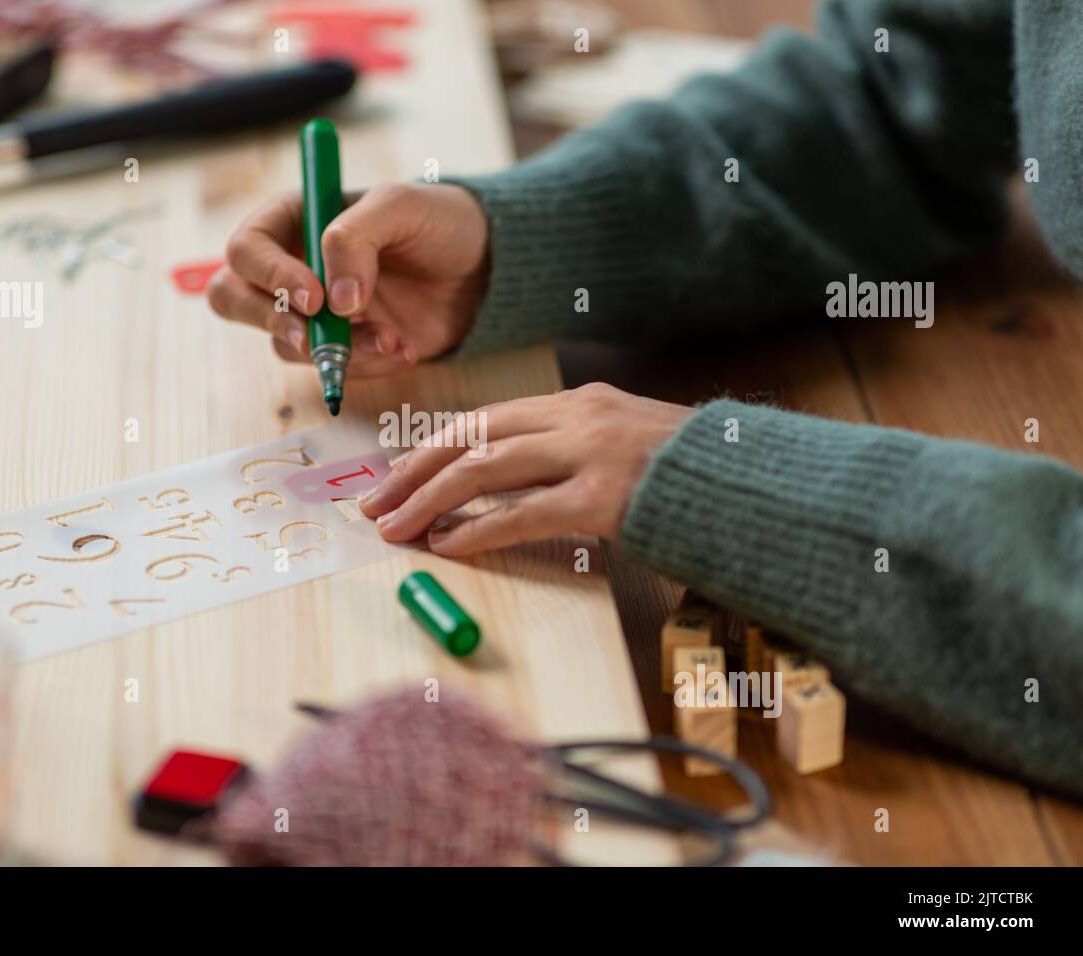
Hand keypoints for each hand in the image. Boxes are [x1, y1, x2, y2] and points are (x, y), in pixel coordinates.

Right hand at [208, 182, 488, 374]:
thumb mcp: (403, 206)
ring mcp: (312, 312)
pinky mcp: (340, 348)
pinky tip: (404, 349)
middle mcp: (290, 266)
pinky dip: (364, 367)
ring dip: (336, 350)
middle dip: (271, 322)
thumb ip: (357, 238)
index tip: (313, 298)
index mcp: (293, 218)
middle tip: (315, 338)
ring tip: (392, 339)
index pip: (246, 249)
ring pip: (285, 344)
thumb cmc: (440, 221)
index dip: (269, 277)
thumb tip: (334, 301)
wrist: (484, 268)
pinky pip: (329, 368)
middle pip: (234, 299)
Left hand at [360, 384, 695, 555]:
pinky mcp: (604, 498)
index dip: (433, 448)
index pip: (486, 419)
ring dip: (428, 499)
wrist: (757, 486)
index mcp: (580, 402)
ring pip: (484, 468)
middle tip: (374, 503)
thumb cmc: (692, 478)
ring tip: (392, 528)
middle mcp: (578, 417)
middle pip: (471, 436)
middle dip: (413, 471)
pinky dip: (476, 530)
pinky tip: (446, 546)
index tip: (397, 474)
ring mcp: (591, 454)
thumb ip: (575, 453)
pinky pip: (522, 513)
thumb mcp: (629, 444)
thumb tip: (514, 484)